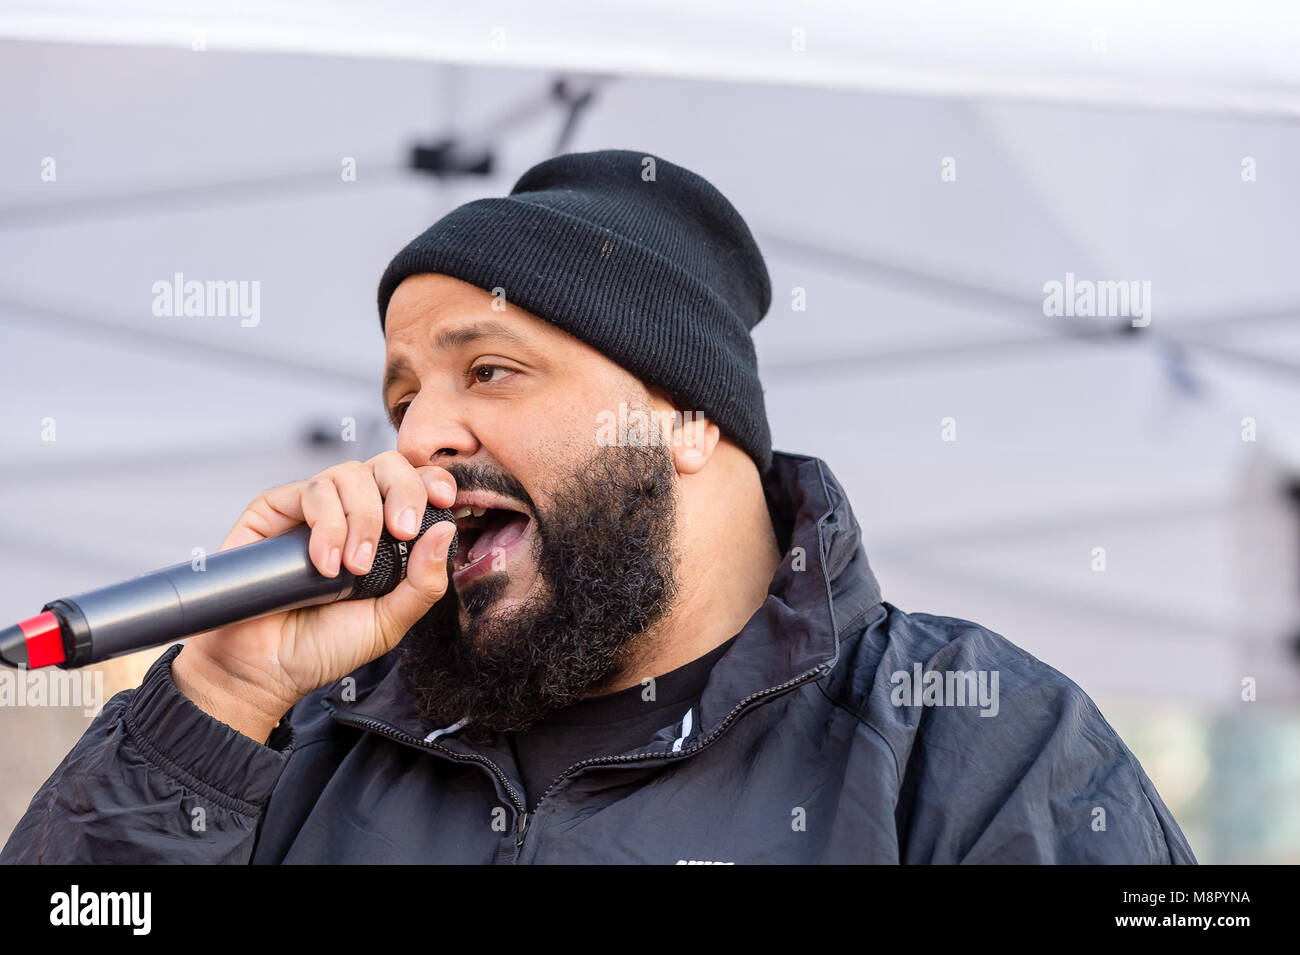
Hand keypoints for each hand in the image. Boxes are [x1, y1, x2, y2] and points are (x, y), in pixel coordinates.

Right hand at [171, 451, 456, 742]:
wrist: (267, 670)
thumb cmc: (327, 645)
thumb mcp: (390, 620)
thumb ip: (424, 582)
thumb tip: (446, 529)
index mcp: (385, 531)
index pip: (415, 484)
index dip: (432, 481)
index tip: (444, 502)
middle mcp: (350, 511)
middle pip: (386, 466)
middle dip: (402, 491)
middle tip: (402, 532)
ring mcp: (311, 508)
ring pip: (348, 475)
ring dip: (360, 518)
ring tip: (352, 568)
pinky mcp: (272, 510)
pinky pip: (310, 491)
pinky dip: (326, 524)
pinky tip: (325, 565)